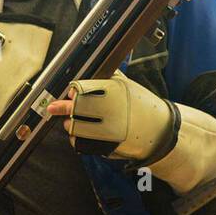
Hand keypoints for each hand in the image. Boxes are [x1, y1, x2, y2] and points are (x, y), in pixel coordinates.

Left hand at [46, 70, 172, 161]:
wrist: (160, 131)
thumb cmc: (142, 106)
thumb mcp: (128, 86)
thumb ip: (110, 76)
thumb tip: (90, 68)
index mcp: (114, 91)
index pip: (82, 88)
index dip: (73, 91)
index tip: (71, 93)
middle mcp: (111, 109)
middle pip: (75, 107)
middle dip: (63, 108)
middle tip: (55, 107)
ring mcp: (108, 129)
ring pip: (74, 127)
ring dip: (69, 124)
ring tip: (72, 121)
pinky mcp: (107, 146)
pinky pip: (80, 143)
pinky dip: (76, 138)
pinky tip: (80, 134)